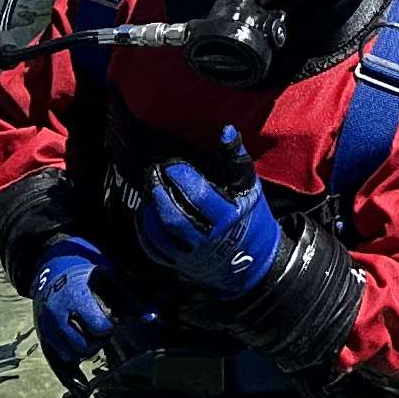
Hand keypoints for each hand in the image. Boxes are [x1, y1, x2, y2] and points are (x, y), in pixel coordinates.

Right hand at [30, 241, 126, 382]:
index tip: (108, 316)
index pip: (99, 327)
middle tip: (98, 327)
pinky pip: (56, 365)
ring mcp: (47, 328)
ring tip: (88, 334)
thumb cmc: (88, 273)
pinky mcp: (43, 338)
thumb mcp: (110, 277)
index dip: (108, 326)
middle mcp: (57, 315)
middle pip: (84, 346)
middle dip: (97, 340)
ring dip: (85, 350)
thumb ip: (131, 299)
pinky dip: (70, 376)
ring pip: (71, 356)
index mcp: (75, 297)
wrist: (53, 267)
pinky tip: (81, 385)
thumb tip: (153, 318)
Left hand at [134, 128, 283, 296]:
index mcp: (227, 217)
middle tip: (153, 174)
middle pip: (174, 216)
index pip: (198, 195)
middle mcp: (207, 239)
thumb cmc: (251, 218)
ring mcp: (191, 255)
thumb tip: (226, 131)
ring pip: (160, 234)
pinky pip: (154, 249)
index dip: (181, 177)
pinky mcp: (179, 265)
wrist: (254, 264)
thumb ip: (236, 160)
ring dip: (149, 210)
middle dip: (159, 192)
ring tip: (149, 190)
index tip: (172, 164)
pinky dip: (145, 230)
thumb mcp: (249, 188)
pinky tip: (144, 212)